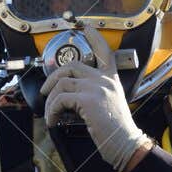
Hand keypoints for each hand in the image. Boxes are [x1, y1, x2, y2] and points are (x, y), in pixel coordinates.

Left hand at [39, 27, 153, 171]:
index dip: (94, 38)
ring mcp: (96, 88)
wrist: (125, 143)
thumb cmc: (117, 130)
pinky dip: (51, 111)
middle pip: (72, 65)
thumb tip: (72, 96)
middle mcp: (104, 80)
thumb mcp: (111, 104)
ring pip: (61, 83)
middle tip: (46, 91)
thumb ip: (96, 94)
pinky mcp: (87, 100)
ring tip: (50, 113)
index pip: (104, 52)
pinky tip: (53, 120)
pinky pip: (59, 99)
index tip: (85, 28)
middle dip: (53, 77)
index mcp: (112, 80)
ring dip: (50, 100)